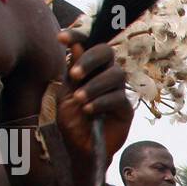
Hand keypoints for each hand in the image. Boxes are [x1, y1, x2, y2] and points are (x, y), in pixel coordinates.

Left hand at [55, 29, 132, 162]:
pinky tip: (89, 110)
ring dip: (95, 86)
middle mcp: (104, 76)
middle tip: (75, 75)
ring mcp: (117, 91)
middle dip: (90, 59)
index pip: (87, 45)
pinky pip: (119, 97)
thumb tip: (76, 45)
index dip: (77, 36)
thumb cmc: (73, 122)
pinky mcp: (125, 108)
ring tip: (80, 100)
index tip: (61, 38)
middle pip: (107, 52)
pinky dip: (101, 102)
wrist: (81, 149)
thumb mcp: (66, 95)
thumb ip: (73, 72)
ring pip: (115, 74)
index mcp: (88, 69)